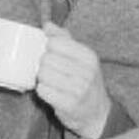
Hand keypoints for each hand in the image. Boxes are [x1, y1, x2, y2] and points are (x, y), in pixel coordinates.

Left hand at [35, 22, 111, 138]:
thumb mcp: (81, 57)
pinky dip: (42, 91)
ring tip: (52, 83)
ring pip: (42, 74)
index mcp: (89, 56)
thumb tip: (47, 25)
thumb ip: (64, 38)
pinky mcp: (69, 105)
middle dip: (43, 65)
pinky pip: (42, 91)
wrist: (97, 113)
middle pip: (45, 59)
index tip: (53, 56)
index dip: (48, 49)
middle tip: (52, 73)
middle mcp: (86, 72)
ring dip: (42, 79)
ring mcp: (79, 89)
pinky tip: (51, 93)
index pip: (54, 43)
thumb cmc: (84, 80)